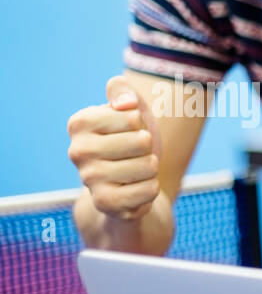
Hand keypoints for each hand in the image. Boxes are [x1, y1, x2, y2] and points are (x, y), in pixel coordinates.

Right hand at [66, 76, 161, 221]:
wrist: (127, 183)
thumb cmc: (130, 139)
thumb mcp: (130, 109)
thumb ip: (123, 92)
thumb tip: (126, 103)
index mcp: (80, 123)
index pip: (132, 116)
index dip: (140, 124)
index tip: (129, 131)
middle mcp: (77, 150)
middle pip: (142, 141)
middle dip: (148, 148)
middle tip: (134, 154)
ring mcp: (89, 178)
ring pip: (148, 166)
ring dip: (150, 168)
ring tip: (135, 170)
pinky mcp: (105, 202)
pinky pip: (149, 190)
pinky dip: (151, 188)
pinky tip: (136, 188)